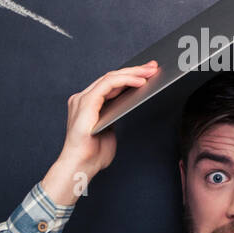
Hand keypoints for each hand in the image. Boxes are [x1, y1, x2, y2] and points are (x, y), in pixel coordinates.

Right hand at [42, 60, 158, 203]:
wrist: (80, 166)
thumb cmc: (93, 154)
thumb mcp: (108, 130)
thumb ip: (113, 116)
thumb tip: (128, 104)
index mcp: (87, 104)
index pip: (109, 84)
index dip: (128, 76)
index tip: (146, 73)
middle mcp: (82, 98)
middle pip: (111, 78)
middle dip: (134, 70)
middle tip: (153, 66)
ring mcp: (83, 99)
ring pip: (111, 77)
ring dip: (133, 73)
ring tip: (151, 71)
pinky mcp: (86, 102)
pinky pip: (108, 84)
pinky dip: (126, 80)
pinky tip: (140, 81)